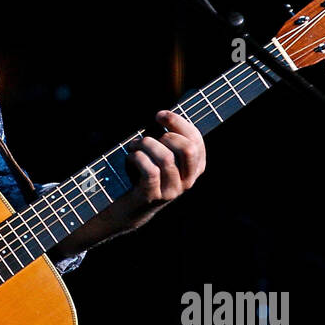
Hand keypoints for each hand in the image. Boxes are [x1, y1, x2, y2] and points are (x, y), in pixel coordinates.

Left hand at [111, 109, 205, 229]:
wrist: (129, 210)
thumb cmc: (144, 175)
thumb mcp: (160, 156)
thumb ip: (168, 139)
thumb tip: (165, 115)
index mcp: (195, 168)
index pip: (195, 140)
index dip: (178, 122)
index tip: (159, 115)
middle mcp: (187, 181)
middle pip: (188, 148)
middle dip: (166, 134)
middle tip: (148, 136)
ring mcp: (171, 191)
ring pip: (166, 158)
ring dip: (146, 144)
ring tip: (134, 145)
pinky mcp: (152, 197)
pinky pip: (150, 171)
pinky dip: (137, 158)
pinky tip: (130, 157)